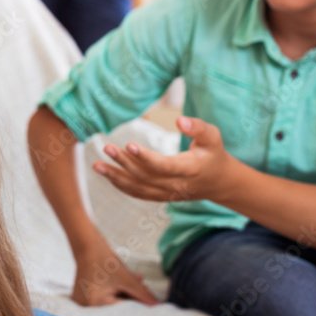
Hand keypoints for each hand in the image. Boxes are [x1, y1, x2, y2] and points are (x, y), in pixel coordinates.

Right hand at [71, 239, 157, 306]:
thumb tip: (157, 306)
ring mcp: (82, 302)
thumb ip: (142, 294)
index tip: (148, 301)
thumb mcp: (127, 279)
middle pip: (115, 307)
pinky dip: (113, 291)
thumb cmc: (105, 259)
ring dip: (123, 293)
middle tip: (143, 285)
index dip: (136, 305)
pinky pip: (102, 298)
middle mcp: (85, 306)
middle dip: (130, 297)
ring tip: (137, 279)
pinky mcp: (82, 297)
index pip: (121, 310)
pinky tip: (123, 281)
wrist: (87, 244)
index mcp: (94, 303)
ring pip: (110, 302)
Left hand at [93, 116, 237, 202]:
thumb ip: (198, 127)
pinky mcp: (160, 196)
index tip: (129, 144)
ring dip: (116, 177)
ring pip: (138, 189)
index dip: (146, 158)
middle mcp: (176, 185)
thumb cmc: (213, 153)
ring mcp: (167, 193)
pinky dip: (121, 185)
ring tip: (96, 165)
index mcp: (190, 169)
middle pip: (146, 177)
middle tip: (107, 148)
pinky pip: (138, 193)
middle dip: (125, 163)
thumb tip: (179, 120)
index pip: (165, 166)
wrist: (219, 182)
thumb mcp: (212, 137)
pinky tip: (106, 174)